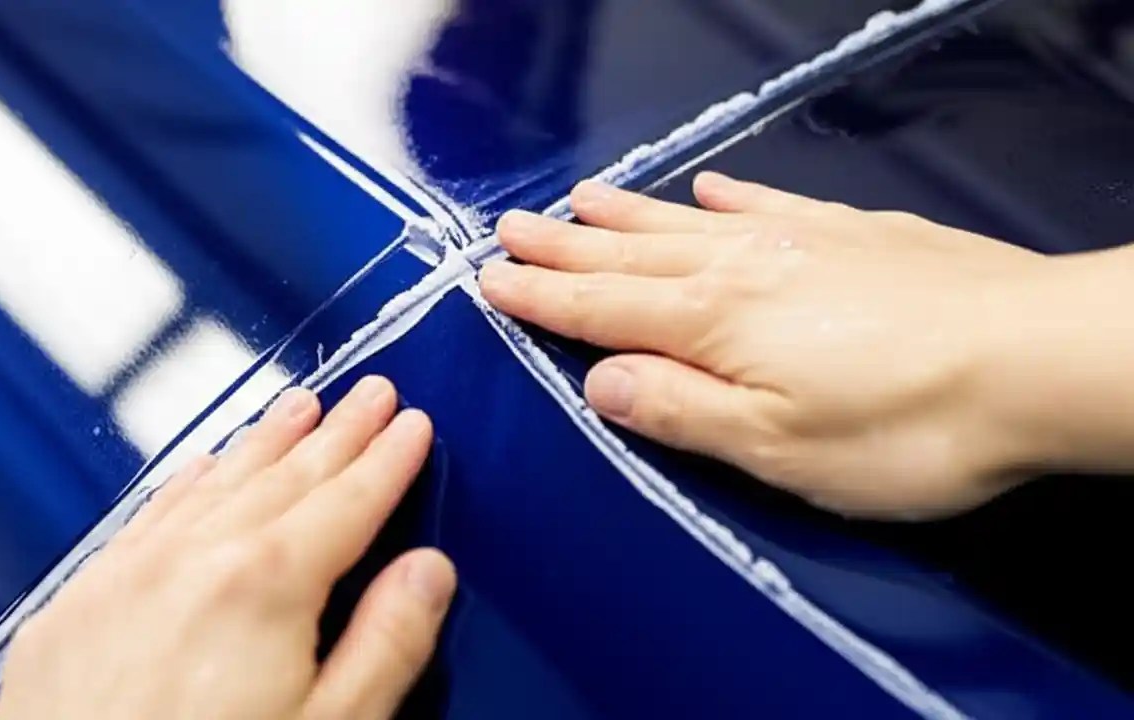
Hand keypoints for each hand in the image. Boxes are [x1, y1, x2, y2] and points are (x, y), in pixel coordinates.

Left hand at [0, 377, 454, 719]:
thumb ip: (386, 646)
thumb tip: (428, 572)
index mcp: (264, 586)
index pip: (347, 502)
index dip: (387, 461)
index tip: (411, 428)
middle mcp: (191, 560)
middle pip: (285, 477)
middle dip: (338, 434)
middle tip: (372, 395)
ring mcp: (124, 577)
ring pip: (213, 483)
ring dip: (265, 442)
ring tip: (301, 406)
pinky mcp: (74, 606)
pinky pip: (144, 517)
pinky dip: (186, 482)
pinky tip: (203, 465)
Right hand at [480, 174, 1054, 519]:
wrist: (1036, 358)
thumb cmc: (905, 426)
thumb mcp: (778, 448)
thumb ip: (681, 411)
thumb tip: (599, 382)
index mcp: (712, 324)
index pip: (602, 309)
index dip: (542, 298)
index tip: (491, 280)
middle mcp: (743, 267)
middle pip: (632, 255)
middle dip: (565, 247)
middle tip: (510, 229)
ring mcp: (801, 241)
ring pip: (687, 221)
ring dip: (627, 214)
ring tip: (580, 200)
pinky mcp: (856, 235)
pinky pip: (769, 202)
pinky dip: (728, 196)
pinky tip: (710, 187)